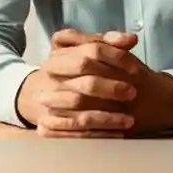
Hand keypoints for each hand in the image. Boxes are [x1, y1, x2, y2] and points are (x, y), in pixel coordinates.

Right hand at [16, 29, 142, 137]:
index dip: (115, 58)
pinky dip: (98, 134)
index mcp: (59, 55)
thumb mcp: (80, 51)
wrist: (38, 94)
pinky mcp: (49, 124)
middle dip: (111, 89)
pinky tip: (117, 133)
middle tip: (132, 93)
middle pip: (85, 83)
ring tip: (129, 120)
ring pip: (81, 113)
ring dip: (107, 118)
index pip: (91, 51)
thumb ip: (105, 42)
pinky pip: (77, 134)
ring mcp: (49, 103)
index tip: (134, 68)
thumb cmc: (68, 70)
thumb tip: (132, 38)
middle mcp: (51, 78)